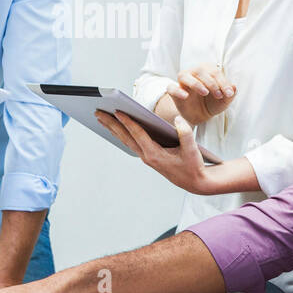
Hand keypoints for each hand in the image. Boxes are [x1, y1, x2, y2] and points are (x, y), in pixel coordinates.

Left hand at [95, 109, 212, 193]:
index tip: (117, 111)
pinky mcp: (148, 156)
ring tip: (101, 118)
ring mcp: (146, 157)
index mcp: (155, 154)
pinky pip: (131, 143)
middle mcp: (147, 156)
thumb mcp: (192, 150)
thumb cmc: (193, 166)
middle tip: (98, 112)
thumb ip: (185, 133)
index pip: (138, 135)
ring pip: (126, 140)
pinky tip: (116, 127)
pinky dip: (122, 133)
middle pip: (125, 137)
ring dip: (113, 128)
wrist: (195, 182)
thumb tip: (177, 119)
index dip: (128, 122)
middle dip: (111, 124)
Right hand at [168, 64, 235, 125]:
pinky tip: (186, 96)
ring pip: (185, 76)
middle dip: (212, 83)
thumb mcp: (224, 101)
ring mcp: (182, 82)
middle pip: (200, 70)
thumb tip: (235, 87)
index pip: (215, 72)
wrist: (200, 117)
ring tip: (205, 93)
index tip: (229, 94)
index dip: (223, 82)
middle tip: (219, 95)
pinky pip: (171, 88)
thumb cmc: (212, 103)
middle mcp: (193, 73)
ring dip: (196, 83)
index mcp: (207, 71)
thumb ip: (230, 94)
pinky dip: (177, 91)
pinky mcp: (174, 93)